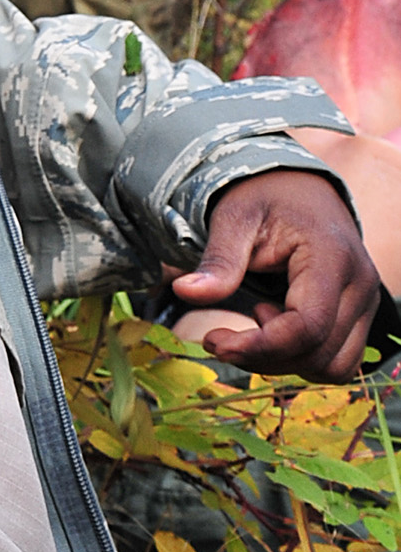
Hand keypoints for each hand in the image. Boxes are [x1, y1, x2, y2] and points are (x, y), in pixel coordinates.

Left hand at [172, 167, 381, 378]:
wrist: (296, 185)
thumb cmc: (265, 197)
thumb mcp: (234, 218)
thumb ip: (218, 260)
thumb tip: (184, 291)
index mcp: (333, 257)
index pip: (307, 327)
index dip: (259, 347)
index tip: (212, 341)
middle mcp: (361, 285)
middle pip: (319, 354)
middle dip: (262, 357)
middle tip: (218, 336)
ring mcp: (366, 303)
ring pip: (332, 366)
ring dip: (284, 360)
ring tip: (254, 318)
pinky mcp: (360, 314)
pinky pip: (338, 360)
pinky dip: (301, 357)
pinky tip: (274, 323)